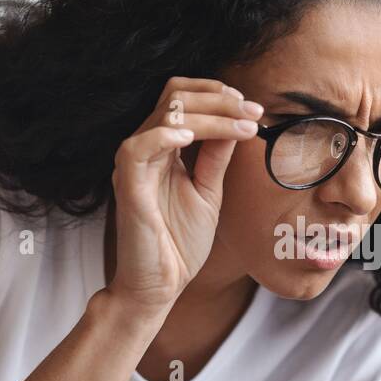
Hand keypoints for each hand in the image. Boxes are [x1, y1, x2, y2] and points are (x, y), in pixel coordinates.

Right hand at [106, 76, 262, 310]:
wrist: (160, 287)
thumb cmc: (179, 244)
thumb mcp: (208, 192)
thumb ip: (215, 157)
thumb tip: (236, 123)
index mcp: (162, 149)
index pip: (180, 98)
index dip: (215, 94)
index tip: (251, 107)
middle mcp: (145, 149)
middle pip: (174, 96)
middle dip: (219, 98)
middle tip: (253, 111)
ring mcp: (134, 165)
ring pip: (164, 114)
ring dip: (210, 114)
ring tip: (243, 125)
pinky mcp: (127, 185)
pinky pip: (139, 146)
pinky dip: (167, 134)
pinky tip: (195, 137)